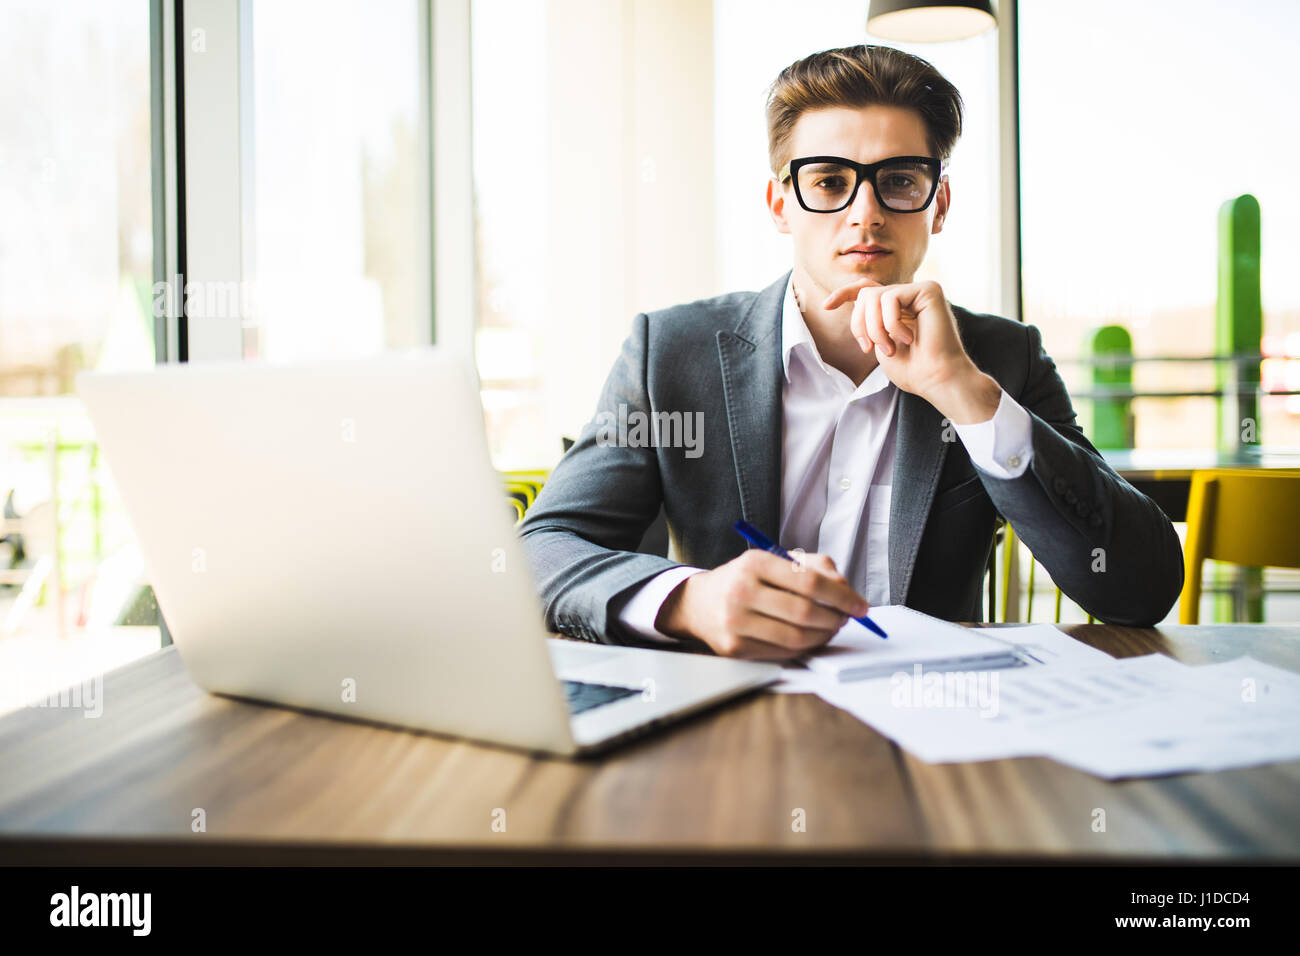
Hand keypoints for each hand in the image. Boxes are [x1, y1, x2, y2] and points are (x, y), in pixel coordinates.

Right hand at [654, 550, 869, 659]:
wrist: (698, 603)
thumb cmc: (744, 580)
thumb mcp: (772, 561)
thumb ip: (813, 567)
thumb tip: (846, 590)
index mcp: (754, 563)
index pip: (810, 582)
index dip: (842, 596)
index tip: (860, 606)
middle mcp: (742, 592)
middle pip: (805, 612)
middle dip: (836, 618)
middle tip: (847, 619)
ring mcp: (736, 623)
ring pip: (797, 637)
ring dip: (824, 636)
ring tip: (831, 628)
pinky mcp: (735, 648)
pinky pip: (783, 652)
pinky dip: (805, 648)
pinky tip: (810, 639)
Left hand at [823, 279, 996, 422]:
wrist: (936, 379)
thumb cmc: (913, 370)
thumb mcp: (880, 344)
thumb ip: (869, 322)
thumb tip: (854, 300)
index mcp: (898, 308)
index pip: (866, 290)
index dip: (844, 293)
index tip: (826, 306)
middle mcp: (908, 296)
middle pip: (865, 294)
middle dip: (860, 324)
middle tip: (870, 349)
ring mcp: (919, 291)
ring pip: (874, 296)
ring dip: (875, 328)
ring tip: (890, 348)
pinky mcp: (929, 290)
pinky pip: (891, 298)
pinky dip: (891, 323)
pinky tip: (908, 338)